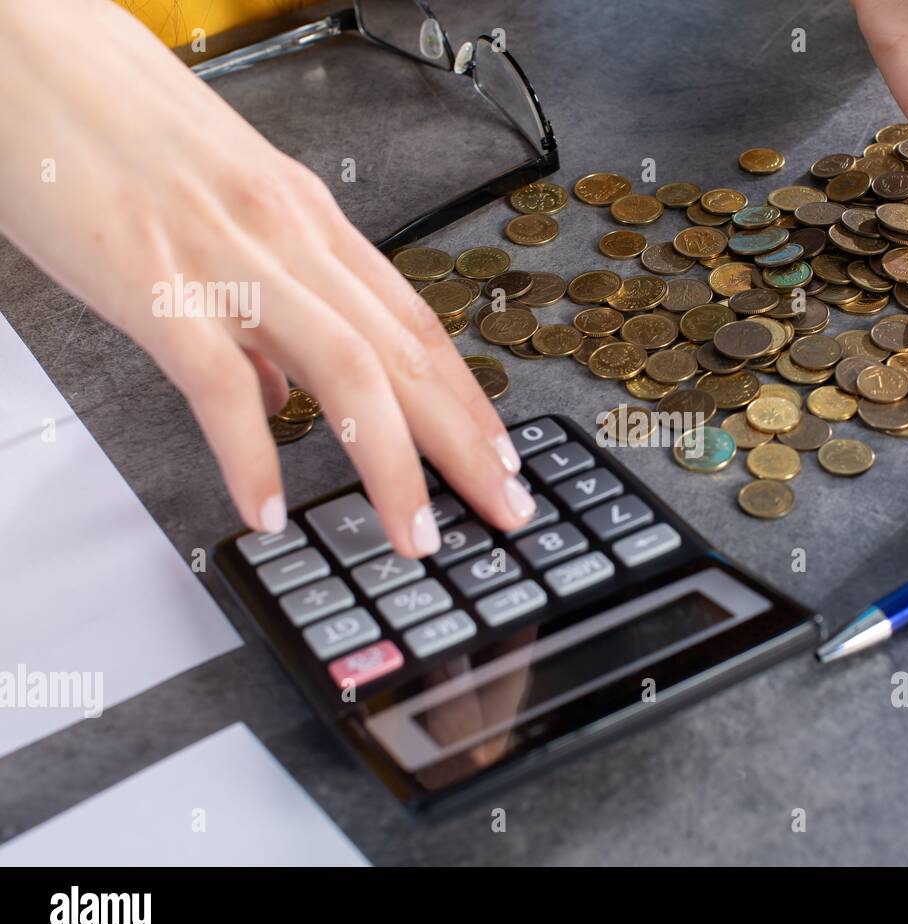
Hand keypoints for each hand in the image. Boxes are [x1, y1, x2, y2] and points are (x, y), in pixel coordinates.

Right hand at [0, 0, 534, 554]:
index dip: (469, 400)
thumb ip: (263, 304)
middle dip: (466, 447)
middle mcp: (290, 238)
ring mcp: (229, 260)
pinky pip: (218, 384)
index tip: (500, 456)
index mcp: (310, 220)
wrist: (24, 50)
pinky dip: (250, 456)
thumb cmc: (117, 125)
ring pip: (346, 371)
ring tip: (414, 536)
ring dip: (391, 466)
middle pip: (406, 357)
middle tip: (506, 510)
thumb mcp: (220, 208)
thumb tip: (280, 394)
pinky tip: (269, 512)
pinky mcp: (155, 282)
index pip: (418, 325)